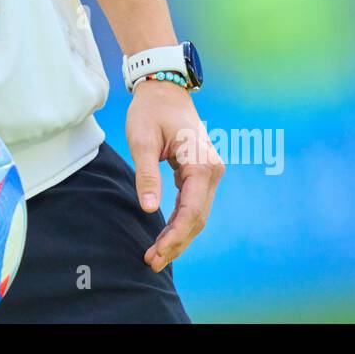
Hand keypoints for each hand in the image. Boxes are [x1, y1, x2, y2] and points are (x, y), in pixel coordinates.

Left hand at [126, 80, 224, 272]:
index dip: (174, 236)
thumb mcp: (141, 140)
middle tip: (151, 262)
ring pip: (198, 215)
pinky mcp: (202, 174)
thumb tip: (149, 208)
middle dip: (176, 243)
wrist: (164, 91)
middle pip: (198, 218)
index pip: (191, 210)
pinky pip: (193, 205)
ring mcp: (210, 173)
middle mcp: (213, 170)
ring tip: (156, 256)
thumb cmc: (150, 111)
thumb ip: (146, 175)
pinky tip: (165, 237)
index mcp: (201, 163)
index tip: (156, 253)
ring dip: (179, 237)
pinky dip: (180, 223)